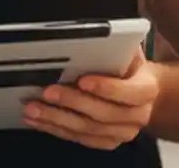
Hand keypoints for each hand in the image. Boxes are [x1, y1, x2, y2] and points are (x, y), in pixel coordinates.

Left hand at [23, 47, 160, 150]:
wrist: (139, 90)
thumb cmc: (128, 66)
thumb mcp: (127, 51)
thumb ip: (116, 47)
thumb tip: (93, 36)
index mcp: (146, 90)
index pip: (130, 92)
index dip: (107, 88)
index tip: (83, 80)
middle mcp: (137, 116)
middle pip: (103, 114)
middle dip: (72, 102)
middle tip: (48, 92)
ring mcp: (121, 132)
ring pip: (87, 129)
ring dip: (57, 119)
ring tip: (33, 108)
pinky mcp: (106, 141)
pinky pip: (78, 138)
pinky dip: (55, 129)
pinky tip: (36, 120)